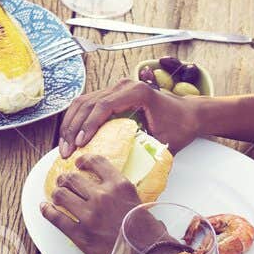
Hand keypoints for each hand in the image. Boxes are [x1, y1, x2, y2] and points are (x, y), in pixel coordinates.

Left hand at [41, 151, 140, 253]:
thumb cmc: (152, 237)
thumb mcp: (141, 204)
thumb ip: (124, 195)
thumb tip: (117, 193)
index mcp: (120, 186)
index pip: (96, 162)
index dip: (84, 160)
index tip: (79, 163)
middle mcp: (103, 196)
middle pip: (73, 178)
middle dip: (65, 178)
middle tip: (64, 181)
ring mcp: (89, 215)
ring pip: (61, 194)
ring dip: (57, 193)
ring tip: (57, 195)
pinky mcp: (80, 235)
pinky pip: (56, 218)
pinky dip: (47, 211)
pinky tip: (45, 208)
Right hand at [56, 77, 204, 158]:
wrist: (188, 113)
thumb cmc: (179, 126)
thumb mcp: (165, 140)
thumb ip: (145, 149)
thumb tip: (124, 167)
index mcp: (136, 92)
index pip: (104, 105)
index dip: (89, 124)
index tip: (81, 144)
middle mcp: (123, 86)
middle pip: (88, 103)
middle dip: (73, 128)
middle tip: (66, 150)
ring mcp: (116, 88)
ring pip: (82, 102)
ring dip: (71, 124)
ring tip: (64, 146)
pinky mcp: (111, 95)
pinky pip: (87, 105)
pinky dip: (76, 120)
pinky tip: (71, 137)